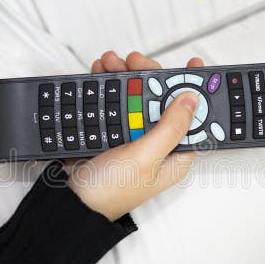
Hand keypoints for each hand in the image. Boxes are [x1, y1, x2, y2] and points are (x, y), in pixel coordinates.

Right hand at [67, 51, 204, 220]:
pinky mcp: (113, 134)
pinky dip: (108, 87)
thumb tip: (192, 98)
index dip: (194, 89)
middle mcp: (157, 146)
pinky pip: (115, 104)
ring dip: (125, 76)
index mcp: (174, 155)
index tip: (191, 64)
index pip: (194, 117)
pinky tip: (99, 73)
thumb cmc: (109, 192)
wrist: (69, 203)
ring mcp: (134, 138)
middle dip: (150, 76)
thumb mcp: (145, 157)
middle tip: (134, 59)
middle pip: (162, 101)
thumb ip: (170, 127)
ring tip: (109, 62)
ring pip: (136, 98)